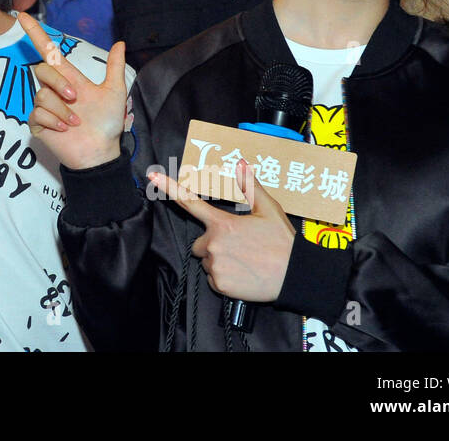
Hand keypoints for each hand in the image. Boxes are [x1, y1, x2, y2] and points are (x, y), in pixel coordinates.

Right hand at [19, 13, 129, 170]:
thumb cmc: (107, 123)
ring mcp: (45, 106)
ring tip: (76, 122)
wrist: (101, 152)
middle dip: (59, 83)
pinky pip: (38, 113)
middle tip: (76, 97)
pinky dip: (54, 121)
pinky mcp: (38, 123)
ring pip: (42, 95)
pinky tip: (65, 130)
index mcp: (69, 78)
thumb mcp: (114, 92)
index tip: (22, 17)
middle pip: (42, 70)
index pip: (47, 51)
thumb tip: (121, 43)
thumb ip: (114, 67)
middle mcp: (54, 90)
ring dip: (62, 110)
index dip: (36, 34)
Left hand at [149, 159, 295, 302]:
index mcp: (223, 224)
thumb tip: (240, 163)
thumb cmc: (283, 242)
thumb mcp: (269, 210)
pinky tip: (243, 275)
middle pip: (200, 243)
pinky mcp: (220, 285)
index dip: (169, 187)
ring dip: (219, 261)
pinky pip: (213, 279)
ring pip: (207, 261)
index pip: (190, 202)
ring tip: (244, 262)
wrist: (296, 276)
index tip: (152, 176)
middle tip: (239, 247)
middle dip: (213, 244)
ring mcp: (215, 266)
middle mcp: (214, 244)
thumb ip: (250, 186)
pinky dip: (224, 278)